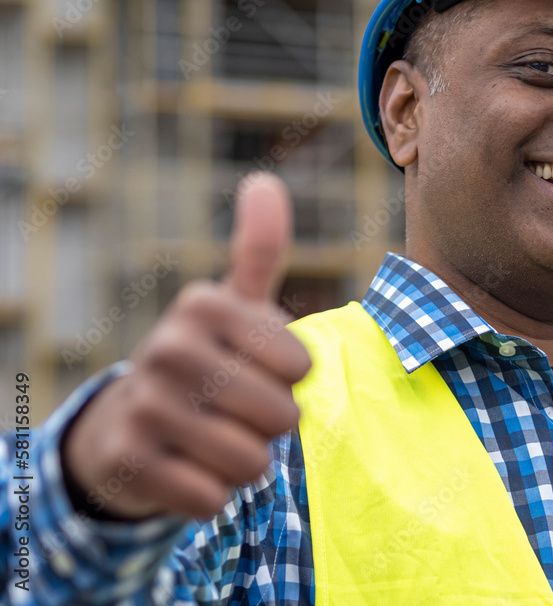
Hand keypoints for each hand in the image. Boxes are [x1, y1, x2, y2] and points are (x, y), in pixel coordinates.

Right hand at [62, 173, 311, 518]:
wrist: (131, 426)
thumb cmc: (208, 362)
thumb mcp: (235, 306)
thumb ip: (258, 249)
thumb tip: (263, 180)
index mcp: (204, 304)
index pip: (300, 365)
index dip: (293, 380)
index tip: (260, 369)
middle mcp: (167, 346)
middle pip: (280, 415)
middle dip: (273, 426)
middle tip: (239, 411)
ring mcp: (142, 403)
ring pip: (249, 461)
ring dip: (247, 463)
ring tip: (217, 439)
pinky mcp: (128, 461)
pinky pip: (211, 496)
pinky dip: (214, 494)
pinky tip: (189, 470)